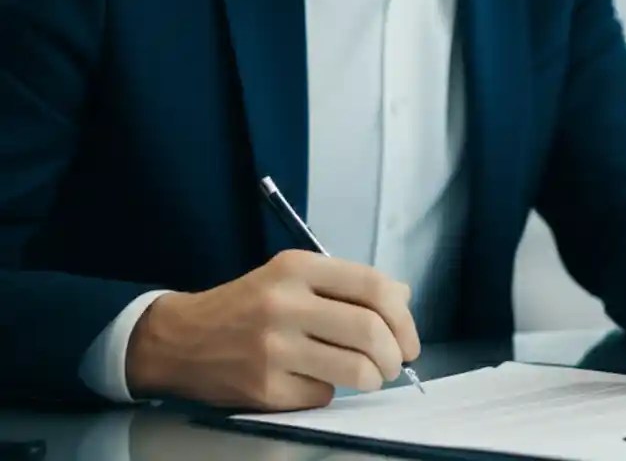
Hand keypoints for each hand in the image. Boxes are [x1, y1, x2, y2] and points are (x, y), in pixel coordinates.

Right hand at [126, 250, 420, 410]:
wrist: (180, 339)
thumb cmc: (247, 306)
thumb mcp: (292, 278)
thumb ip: (346, 285)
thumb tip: (403, 296)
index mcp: (296, 268)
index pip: (373, 286)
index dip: (403, 316)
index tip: (408, 337)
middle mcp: (284, 304)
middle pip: (370, 330)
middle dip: (396, 354)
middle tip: (395, 363)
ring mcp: (273, 348)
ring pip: (356, 369)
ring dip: (374, 378)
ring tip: (369, 376)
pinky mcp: (264, 388)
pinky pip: (322, 394)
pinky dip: (329, 391)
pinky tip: (314, 380)